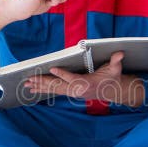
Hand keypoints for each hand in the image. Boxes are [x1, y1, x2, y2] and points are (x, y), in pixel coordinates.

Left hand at [24, 51, 144, 106]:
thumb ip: (116, 62)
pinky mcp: (70, 92)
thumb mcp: (115, 69)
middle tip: (31, 79)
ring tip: (27, 85)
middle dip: (44, 82)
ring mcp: (73, 92)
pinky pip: (55, 91)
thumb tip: (120, 53)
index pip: (73, 78)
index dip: (62, 74)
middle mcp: (77, 90)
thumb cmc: (112, 78)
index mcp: (87, 84)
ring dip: (40, 87)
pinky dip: (44, 89)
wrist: (113, 91)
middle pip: (58, 86)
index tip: (53, 68)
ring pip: (54, 89)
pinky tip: (33, 89)